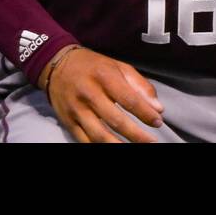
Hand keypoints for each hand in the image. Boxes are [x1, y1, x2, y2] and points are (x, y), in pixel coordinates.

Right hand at [40, 46, 165, 142]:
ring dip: (119, 146)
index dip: (146, 114)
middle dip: (137, 135)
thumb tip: (157, 108)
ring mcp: (76, 110)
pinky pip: (85, 140)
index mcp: (104, 76)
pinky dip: (100, 146)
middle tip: (152, 141)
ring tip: (135, 148)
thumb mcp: (119, 66)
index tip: (158, 122)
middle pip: (116, 120)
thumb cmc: (93, 67)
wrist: (57, 65)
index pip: (129, 99)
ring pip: (99, 135)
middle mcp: (89, 93)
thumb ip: (140, 86)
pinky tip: (114, 147)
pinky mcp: (68, 121)